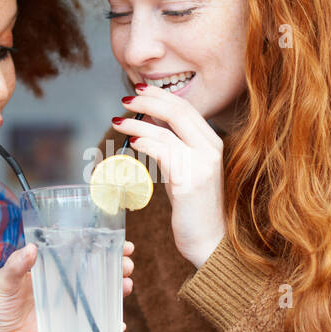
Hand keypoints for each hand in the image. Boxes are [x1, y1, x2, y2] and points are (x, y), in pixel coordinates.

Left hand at [0, 240, 135, 331]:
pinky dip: (111, 329)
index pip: (80, 257)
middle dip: (116, 269)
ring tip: (126, 285)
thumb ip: (15, 267)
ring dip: (118, 293)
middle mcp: (64, 294)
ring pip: (101, 302)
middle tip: (126, 264)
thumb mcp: (1, 284)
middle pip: (97, 278)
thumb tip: (31, 248)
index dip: (101, 249)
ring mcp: (69, 316)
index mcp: (50, 276)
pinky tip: (120, 324)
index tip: (120, 242)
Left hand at [113, 85, 225, 268]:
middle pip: (178, 111)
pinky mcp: (189, 181)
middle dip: (148, 100)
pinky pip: (162, 152)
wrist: (210, 241)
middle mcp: (211, 149)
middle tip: (125, 99)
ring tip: (118, 122)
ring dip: (137, 123)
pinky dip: (144, 143)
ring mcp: (202, 164)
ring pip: (165, 130)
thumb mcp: (187, 170)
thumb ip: (174, 146)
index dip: (161, 96)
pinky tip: (132, 144)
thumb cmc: (194, 208)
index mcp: (212, 143)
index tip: (139, 90)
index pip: (186, 108)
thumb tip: (149, 121)